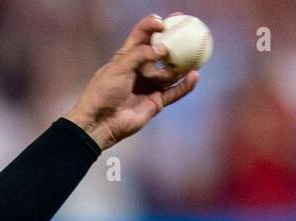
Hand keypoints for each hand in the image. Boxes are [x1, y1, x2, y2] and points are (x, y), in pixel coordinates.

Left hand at [64, 13, 199, 150]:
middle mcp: (140, 69)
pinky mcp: (155, 101)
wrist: (100, 122)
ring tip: (196, 54)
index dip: (152, 26)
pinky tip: (194, 76)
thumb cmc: (104, 92)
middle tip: (188, 28)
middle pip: (160, 51)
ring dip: (183, 63)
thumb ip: (140, 54)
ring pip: (171, 72)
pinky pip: (174, 92)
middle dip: (173, 40)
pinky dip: (185, 85)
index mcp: (126, 57)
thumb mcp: (119, 67)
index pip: (142, 35)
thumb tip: (163, 49)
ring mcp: (149, 85)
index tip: (163, 23)